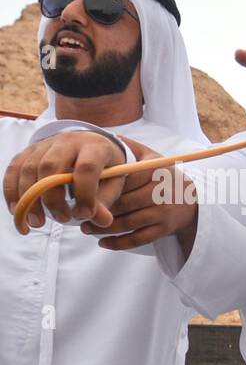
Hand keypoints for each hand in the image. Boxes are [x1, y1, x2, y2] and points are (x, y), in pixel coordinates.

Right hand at [3, 130, 125, 228]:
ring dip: (29, 199)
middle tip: (62, 219)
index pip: (86, 168)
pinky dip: (12, 191)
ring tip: (37, 222)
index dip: (85, 193)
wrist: (91, 145)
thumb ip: (106, 201)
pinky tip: (17, 211)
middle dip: (53, 198)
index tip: (85, 214)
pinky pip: (14, 169)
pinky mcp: (29, 151)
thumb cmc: (105, 167)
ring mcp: (45, 144)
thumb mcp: (114, 183)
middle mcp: (68, 141)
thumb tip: (102, 221)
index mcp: (95, 147)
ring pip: (29, 168)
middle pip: (51, 166)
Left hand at [82, 156, 197, 253]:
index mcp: (155, 171)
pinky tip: (103, 242)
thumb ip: (131, 147)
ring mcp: (163, 212)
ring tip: (86, 228)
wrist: (193, 200)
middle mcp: (160, 192)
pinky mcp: (164, 229)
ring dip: (104, 228)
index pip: (123, 180)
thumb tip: (106, 136)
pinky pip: (139, 238)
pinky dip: (119, 243)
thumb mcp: (152, 157)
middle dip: (100, 209)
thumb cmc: (165, 177)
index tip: (82, 190)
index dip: (101, 186)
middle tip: (79, 212)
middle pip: (123, 203)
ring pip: (128, 222)